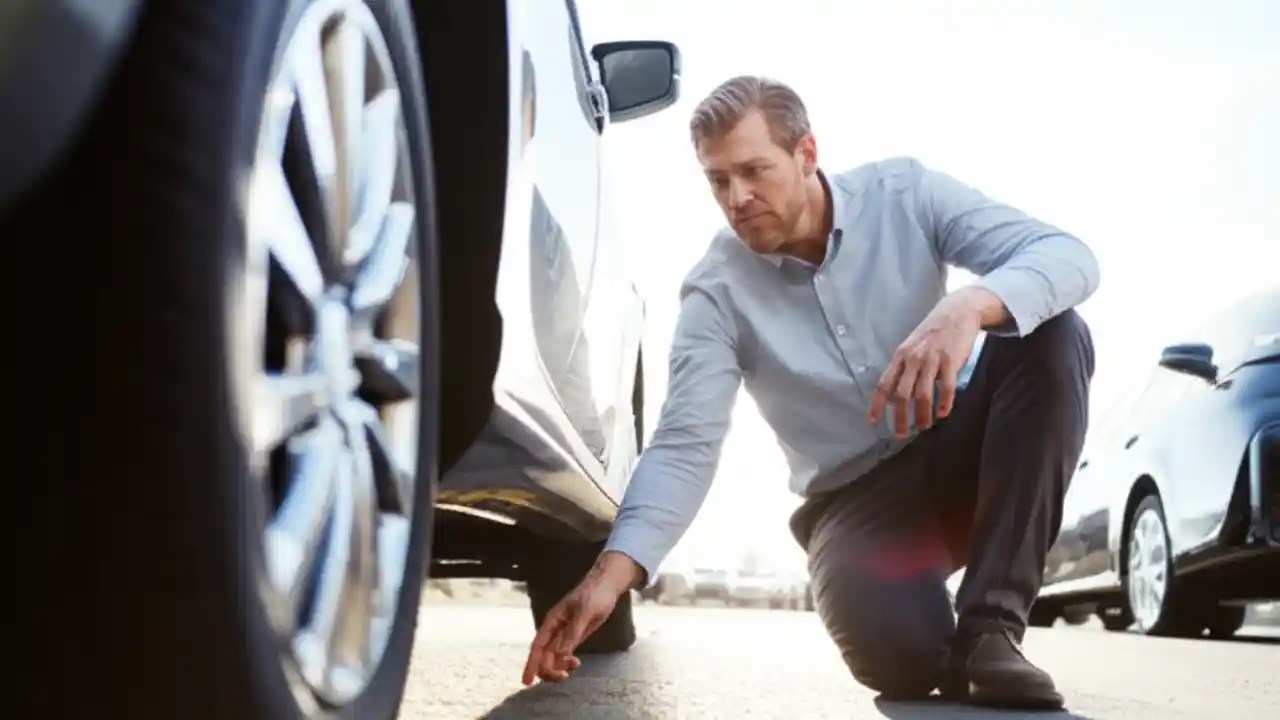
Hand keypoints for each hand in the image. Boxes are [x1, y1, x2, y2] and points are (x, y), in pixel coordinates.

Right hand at [520, 552, 640, 685]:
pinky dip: (567, 663)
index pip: (537, 646)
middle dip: (549, 669)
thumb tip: (560, 653)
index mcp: (552, 621)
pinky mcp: (574, 637)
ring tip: (575, 665)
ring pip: (554, 658)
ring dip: (559, 667)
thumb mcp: (585, 611)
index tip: (527, 681)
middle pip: (544, 656)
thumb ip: (573, 632)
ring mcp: (564, 634)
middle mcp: (554, 630)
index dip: (531, 664)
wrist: (607, 586)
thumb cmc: (594, 594)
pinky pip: (564, 655)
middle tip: (564, 677)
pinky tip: (576, 663)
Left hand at [868, 289, 994, 436]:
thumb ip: (904, 368)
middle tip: (901, 434)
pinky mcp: (951, 360)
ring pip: (923, 394)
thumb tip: (895, 395)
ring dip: (922, 415)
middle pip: (902, 394)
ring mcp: (932, 359)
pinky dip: (944, 403)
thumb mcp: (911, 347)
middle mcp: (913, 359)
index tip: (873, 422)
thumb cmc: (932, 333)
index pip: (884, 384)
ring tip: (924, 426)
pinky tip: (944, 413)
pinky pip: (947, 387)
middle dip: (900, 418)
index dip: (877, 405)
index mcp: (900, 356)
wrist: (956, 312)